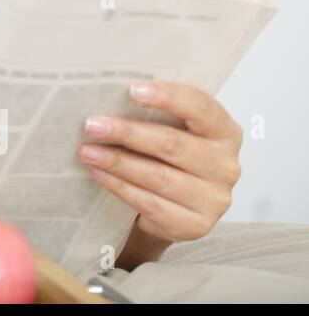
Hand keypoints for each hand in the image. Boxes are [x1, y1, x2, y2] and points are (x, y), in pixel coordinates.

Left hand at [79, 81, 242, 244]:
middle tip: (92, 125)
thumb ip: (157, 115)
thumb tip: (109, 96)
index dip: (169, 97)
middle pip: (172, 144)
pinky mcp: (195, 225)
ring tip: (88, 151)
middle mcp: (226, 166)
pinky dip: (120, 186)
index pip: (202, 107)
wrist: (171, 210)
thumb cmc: (168, 160)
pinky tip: (99, 174)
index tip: (133, 90)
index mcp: (225, 133)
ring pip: (159, 176)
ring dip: (118, 162)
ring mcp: (214, 199)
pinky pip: (151, 202)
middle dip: (127, 132)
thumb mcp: (172, 132)